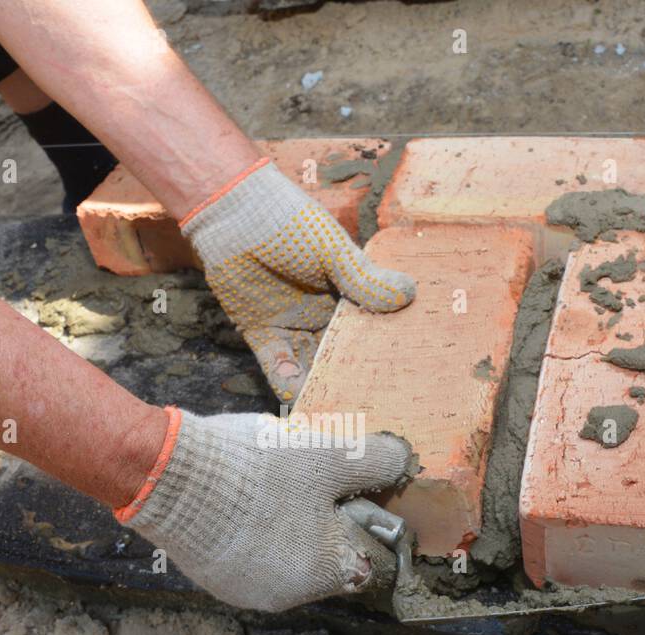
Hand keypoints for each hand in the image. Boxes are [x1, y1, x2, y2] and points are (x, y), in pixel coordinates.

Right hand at [115, 407, 410, 611]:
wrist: (168, 473)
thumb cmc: (260, 468)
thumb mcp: (330, 454)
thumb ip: (376, 460)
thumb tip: (402, 462)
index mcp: (321, 575)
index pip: (363, 555)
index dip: (360, 517)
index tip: (346, 487)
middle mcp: (284, 596)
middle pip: (322, 555)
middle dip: (322, 519)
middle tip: (306, 477)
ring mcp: (242, 590)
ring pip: (284, 553)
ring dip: (286, 523)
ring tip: (270, 481)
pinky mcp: (211, 577)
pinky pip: (248, 554)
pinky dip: (252, 529)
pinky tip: (240, 496)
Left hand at [181, 158, 416, 401]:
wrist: (233, 214)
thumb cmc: (290, 223)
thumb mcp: (334, 250)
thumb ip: (365, 278)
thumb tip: (410, 294)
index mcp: (347, 292)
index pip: (369, 328)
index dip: (383, 350)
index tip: (401, 375)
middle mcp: (322, 314)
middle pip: (341, 353)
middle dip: (352, 377)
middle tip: (369, 406)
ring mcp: (291, 326)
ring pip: (310, 364)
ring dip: (319, 385)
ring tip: (334, 411)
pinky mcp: (261, 334)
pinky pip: (276, 364)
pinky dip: (286, 379)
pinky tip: (297, 392)